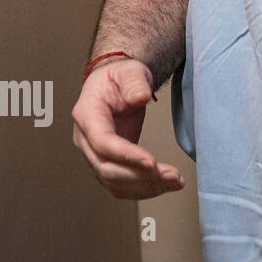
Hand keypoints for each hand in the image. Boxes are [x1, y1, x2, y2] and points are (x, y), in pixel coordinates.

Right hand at [71, 57, 184, 198]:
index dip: (126, 155)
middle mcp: (85, 139)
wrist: (117, 84)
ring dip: (145, 187)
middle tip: (171, 176)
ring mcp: (94, 154)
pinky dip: (143, 189)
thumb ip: (134, 83)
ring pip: (114, 182)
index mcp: (87, 115)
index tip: (151, 162)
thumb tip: (139, 97)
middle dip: (140, 176)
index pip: (103, 142)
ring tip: (175, 182)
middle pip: (107, 168)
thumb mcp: (129, 71)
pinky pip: (121, 184)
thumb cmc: (120, 77)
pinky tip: (165, 186)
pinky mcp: (108, 162)